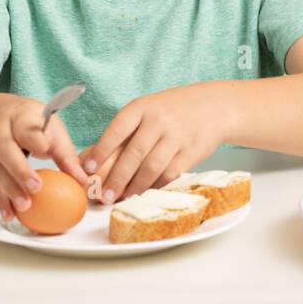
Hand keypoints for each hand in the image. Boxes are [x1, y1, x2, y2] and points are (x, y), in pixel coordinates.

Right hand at [0, 97, 88, 223]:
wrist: (4, 118)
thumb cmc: (34, 125)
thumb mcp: (51, 130)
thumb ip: (65, 154)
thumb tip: (83, 181)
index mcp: (20, 117)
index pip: (26, 127)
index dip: (34, 138)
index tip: (44, 149)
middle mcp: (1, 130)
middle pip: (6, 149)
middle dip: (20, 169)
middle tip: (36, 187)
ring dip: (10, 189)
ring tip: (25, 206)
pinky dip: (1, 201)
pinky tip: (9, 215)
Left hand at [79, 85, 228, 204]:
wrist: (214, 106)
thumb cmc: (171, 111)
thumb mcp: (147, 110)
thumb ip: (124, 131)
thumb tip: (90, 158)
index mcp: (142, 107)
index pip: (116, 129)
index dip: (101, 150)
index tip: (88, 169)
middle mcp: (159, 119)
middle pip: (134, 153)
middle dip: (116, 178)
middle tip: (104, 195)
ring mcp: (177, 136)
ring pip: (152, 167)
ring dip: (135, 186)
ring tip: (123, 197)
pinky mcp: (191, 152)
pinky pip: (169, 174)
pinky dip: (155, 186)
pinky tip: (145, 192)